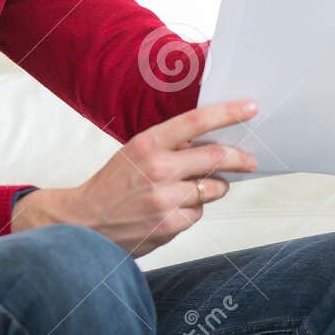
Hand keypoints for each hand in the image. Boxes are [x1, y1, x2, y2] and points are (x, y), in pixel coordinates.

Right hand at [11, 100, 258, 254]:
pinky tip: (173, 210)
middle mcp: (158, 169)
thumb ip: (170, 146)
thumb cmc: (112, 185)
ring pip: (213, 189)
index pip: (196, 122)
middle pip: (215, 158)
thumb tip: (211, 142)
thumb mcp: (135, 152)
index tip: (250, 109)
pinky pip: (198, 213)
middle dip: (239, 159)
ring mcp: (165, 199)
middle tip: (250, 160)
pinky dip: (192, 210)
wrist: (84, 224)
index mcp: (148, 143)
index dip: (228, 114)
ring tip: (193, 189)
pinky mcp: (169, 225)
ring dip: (213, 188)